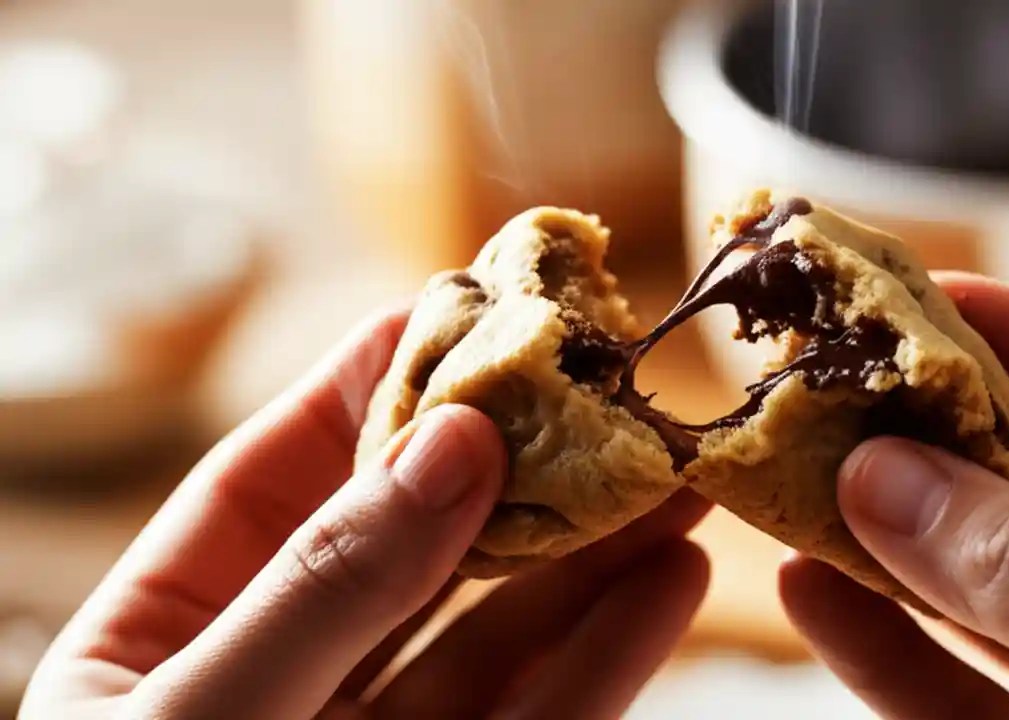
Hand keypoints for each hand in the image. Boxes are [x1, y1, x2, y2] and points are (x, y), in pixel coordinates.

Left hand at [21, 309, 710, 719]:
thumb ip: (328, 586)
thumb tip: (449, 438)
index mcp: (167, 637)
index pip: (280, 475)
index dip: (374, 388)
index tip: (467, 312)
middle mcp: (278, 681)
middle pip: (413, 544)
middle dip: (516, 466)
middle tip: (610, 392)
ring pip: (495, 629)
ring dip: (591, 552)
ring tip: (678, 477)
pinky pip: (535, 717)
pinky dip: (605, 652)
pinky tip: (668, 584)